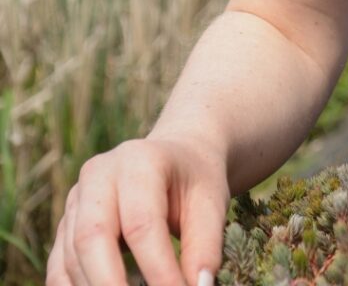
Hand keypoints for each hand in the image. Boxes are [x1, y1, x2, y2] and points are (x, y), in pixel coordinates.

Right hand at [46, 136, 228, 285]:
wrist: (178, 155)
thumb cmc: (196, 180)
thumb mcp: (211, 202)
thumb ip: (205, 245)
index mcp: (140, 161)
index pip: (142, 224)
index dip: (158, 269)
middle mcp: (99, 175)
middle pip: (91, 239)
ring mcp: (76, 200)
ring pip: (71, 258)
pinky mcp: (65, 225)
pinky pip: (59, 269)